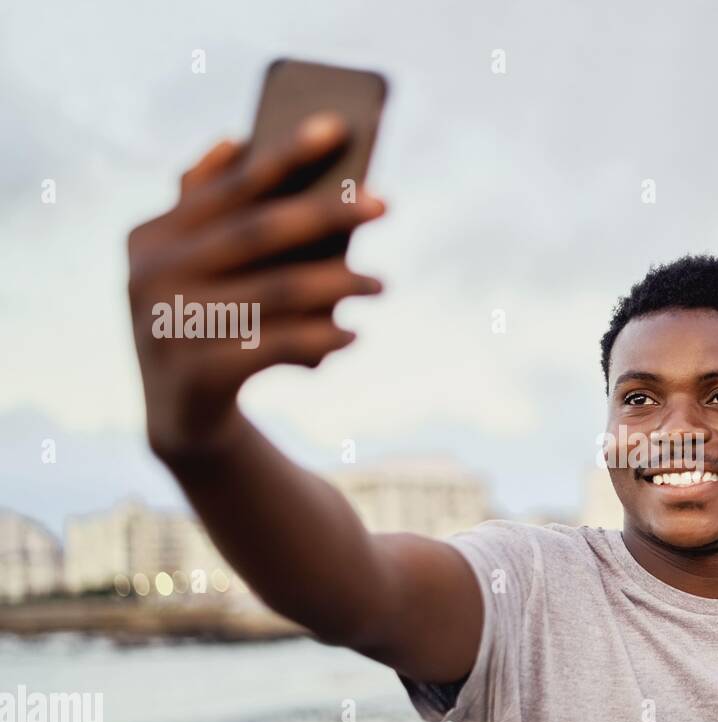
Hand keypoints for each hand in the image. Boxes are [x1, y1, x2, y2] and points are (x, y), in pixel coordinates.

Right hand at [126, 112, 385, 459]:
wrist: (180, 417)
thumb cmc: (203, 322)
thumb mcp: (193, 266)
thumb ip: (207, 209)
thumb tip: (234, 142)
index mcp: (150, 236)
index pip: (229, 185)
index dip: (284, 154)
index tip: (338, 127)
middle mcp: (151, 276)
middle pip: (260, 232)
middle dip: (328, 214)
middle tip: (385, 204)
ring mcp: (170, 326)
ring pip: (279, 291)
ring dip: (341, 284)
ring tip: (380, 284)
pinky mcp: (199, 374)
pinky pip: (280, 345)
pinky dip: (323, 337)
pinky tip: (352, 334)